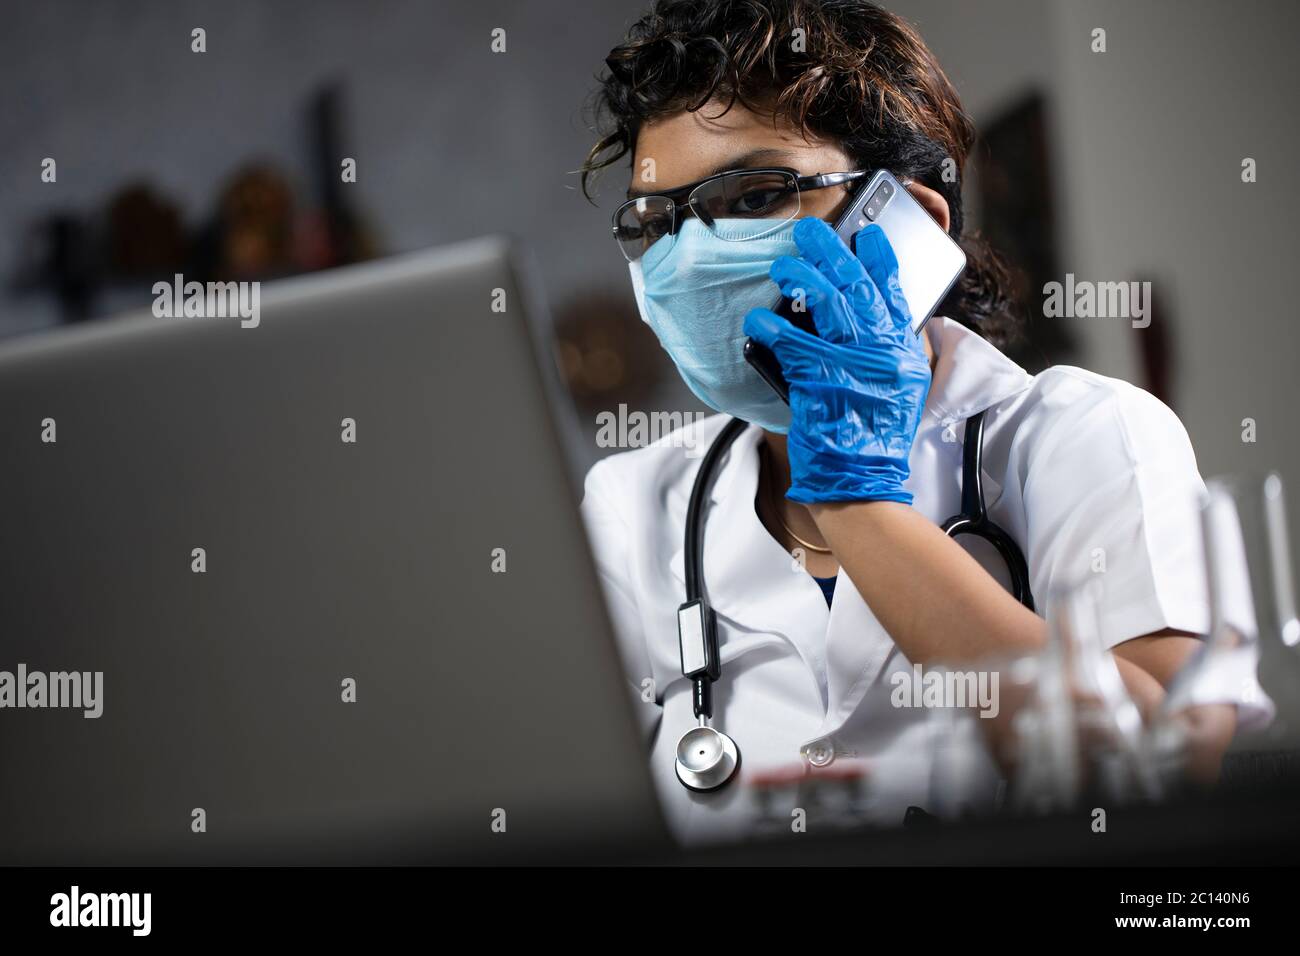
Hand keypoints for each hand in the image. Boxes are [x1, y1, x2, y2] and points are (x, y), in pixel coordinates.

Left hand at [742, 218, 930, 503]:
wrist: (861, 479)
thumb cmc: (875, 437)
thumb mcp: (901, 389)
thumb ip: (889, 351)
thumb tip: (871, 316)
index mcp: (903, 351)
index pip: (896, 293)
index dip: (881, 259)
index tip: (867, 234)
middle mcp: (882, 352)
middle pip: (857, 287)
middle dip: (832, 253)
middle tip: (810, 232)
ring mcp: (852, 363)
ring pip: (827, 304)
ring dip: (801, 279)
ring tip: (782, 265)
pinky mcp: (820, 379)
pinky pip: (791, 341)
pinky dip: (772, 327)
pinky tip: (758, 317)